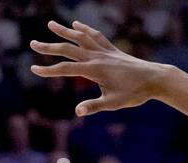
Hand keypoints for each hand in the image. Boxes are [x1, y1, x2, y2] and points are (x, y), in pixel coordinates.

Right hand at [30, 20, 163, 116]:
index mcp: (94, 70)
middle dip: (49, 47)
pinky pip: (96, 36)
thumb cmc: (135, 93)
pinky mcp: (112, 50)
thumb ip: (94, 106)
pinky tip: (77, 25)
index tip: (33, 69)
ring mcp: (105, 51)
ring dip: (64, 31)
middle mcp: (97, 57)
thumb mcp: (114, 103)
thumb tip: (77, 111)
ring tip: (50, 24)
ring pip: (80, 37)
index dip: (48, 70)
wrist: (155, 79)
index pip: (65, 69)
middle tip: (32, 43)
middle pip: (68, 49)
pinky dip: (85, 30)